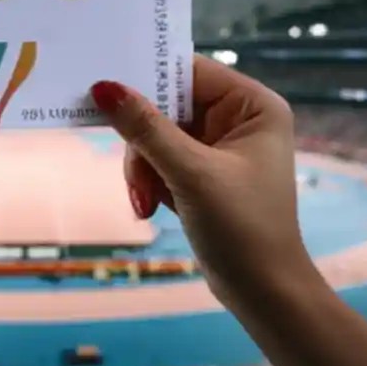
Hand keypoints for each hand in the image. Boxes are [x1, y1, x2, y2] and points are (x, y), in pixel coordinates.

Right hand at [89, 55, 304, 305]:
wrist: (263, 293)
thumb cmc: (241, 227)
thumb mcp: (191, 174)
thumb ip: (146, 129)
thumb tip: (104, 87)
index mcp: (253, 105)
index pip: (190, 72)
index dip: (150, 79)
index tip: (106, 90)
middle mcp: (239, 119)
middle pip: (167, 106)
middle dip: (144, 143)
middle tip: (135, 174)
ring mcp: (220, 148)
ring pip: (158, 136)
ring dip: (144, 168)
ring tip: (145, 202)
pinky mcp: (204, 174)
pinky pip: (162, 160)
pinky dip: (150, 181)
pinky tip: (151, 207)